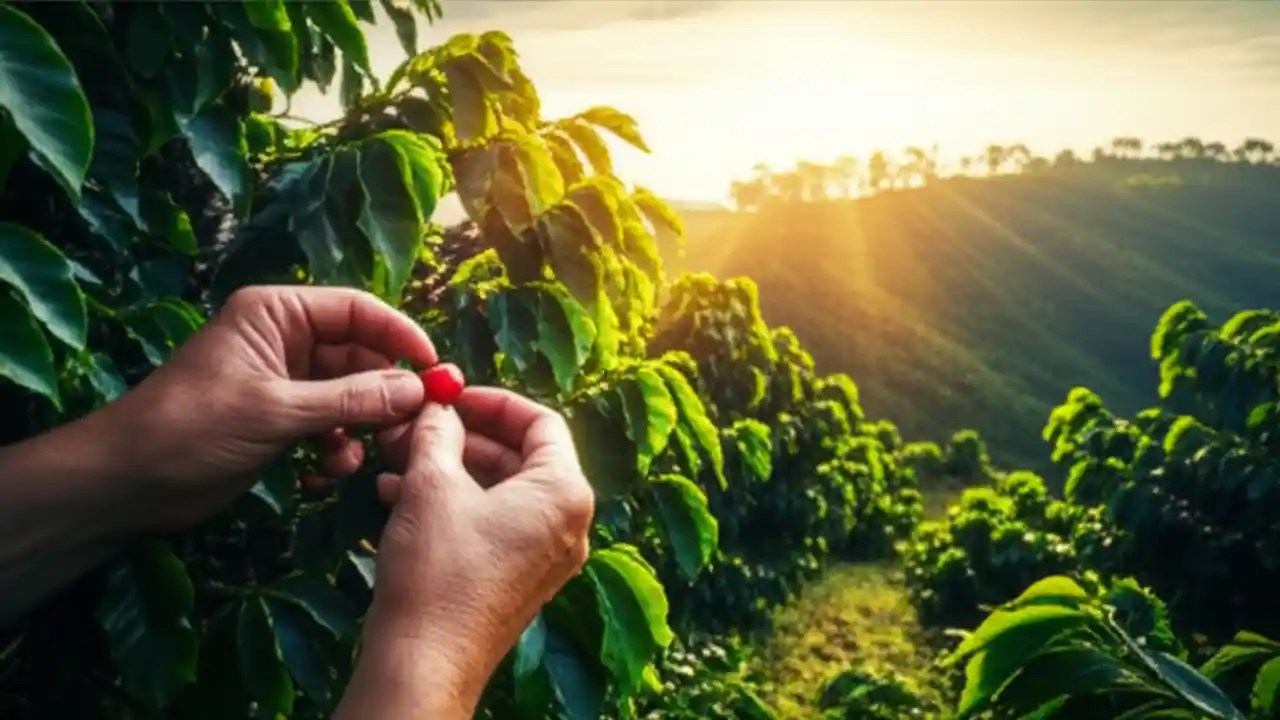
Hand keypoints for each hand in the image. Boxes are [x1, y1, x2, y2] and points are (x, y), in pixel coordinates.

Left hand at [98, 285, 436, 529]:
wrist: (128, 482)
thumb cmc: (189, 427)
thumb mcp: (274, 410)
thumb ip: (349, 400)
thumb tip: (418, 391)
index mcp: (278, 314)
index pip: (357, 310)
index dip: (400, 336)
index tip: (436, 371)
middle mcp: (286, 341)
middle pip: (362, 355)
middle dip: (385, 393)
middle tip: (413, 427)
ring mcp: (287, 384)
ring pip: (353, 397)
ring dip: (361, 429)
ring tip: (355, 458)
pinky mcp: (283, 422)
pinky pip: (333, 427)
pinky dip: (337, 450)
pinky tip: (324, 475)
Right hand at [336, 388, 594, 719]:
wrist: (424, 662)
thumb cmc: (436, 572)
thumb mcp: (432, 484)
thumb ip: (439, 431)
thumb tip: (439, 406)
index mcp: (564, 492)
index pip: (541, 421)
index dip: (493, 401)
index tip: (452, 394)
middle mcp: (567, 523)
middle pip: (519, 455)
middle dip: (461, 436)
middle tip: (415, 424)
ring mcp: (545, 555)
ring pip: (498, 489)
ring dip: (447, 468)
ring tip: (394, 458)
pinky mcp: (518, 577)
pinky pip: (490, 522)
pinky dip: (451, 503)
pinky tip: (397, 493)